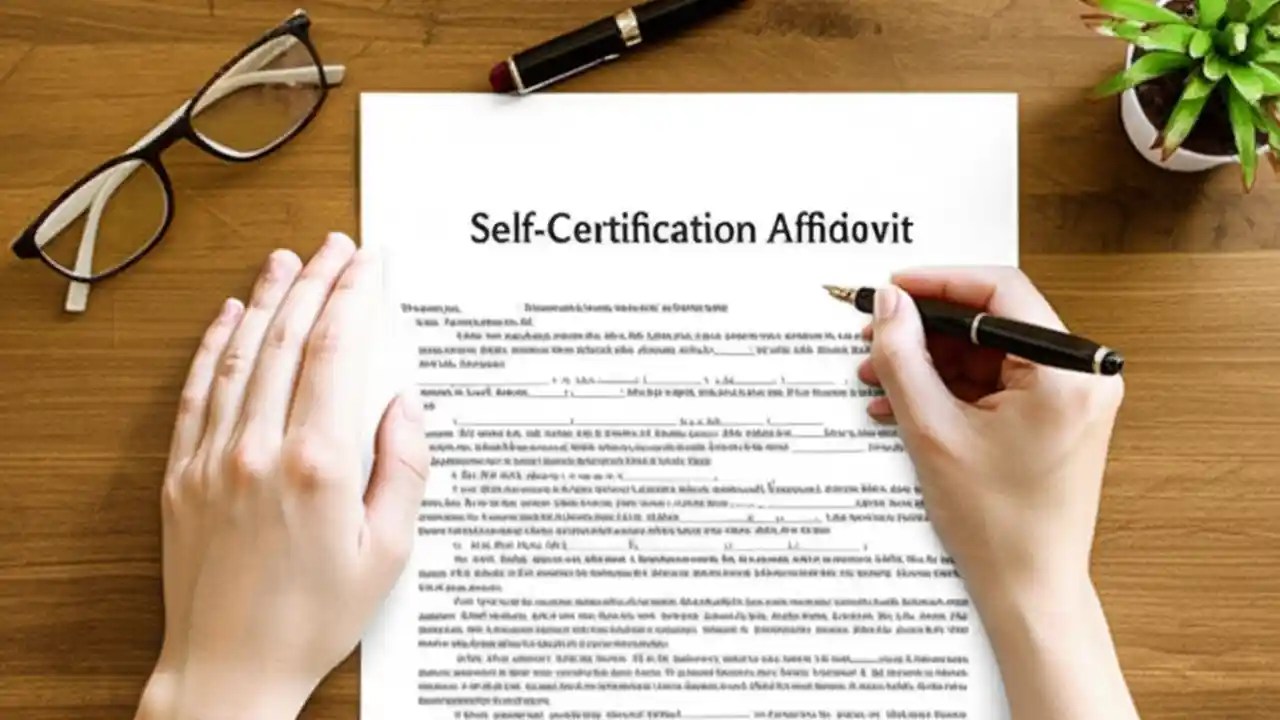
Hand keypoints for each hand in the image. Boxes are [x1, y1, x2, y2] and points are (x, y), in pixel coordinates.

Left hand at [136, 234, 428, 719]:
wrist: (231, 668)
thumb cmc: (313, 618)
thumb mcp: (389, 552)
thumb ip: (404, 470)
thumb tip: (404, 408)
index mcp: (318, 464)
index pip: (336, 352)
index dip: (353, 296)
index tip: (366, 264)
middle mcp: (260, 450)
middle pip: (289, 339)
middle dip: (315, 282)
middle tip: (334, 247)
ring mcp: (214, 458)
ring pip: (241, 354)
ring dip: (265, 300)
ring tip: (285, 262)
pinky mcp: (183, 475)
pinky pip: (197, 392)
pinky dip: (214, 346)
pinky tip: (230, 318)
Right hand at [859, 267, 1136, 719]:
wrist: (1029, 586)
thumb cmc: (996, 525)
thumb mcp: (932, 432)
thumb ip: (904, 359)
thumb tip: (890, 305)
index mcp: (1065, 373)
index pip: (1000, 292)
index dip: (939, 283)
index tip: (895, 289)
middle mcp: (1081, 376)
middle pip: (993, 321)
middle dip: (928, 330)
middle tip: (877, 336)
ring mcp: (1072, 396)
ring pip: (990, 351)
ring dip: (933, 362)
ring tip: (880, 377)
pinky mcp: (1057, 415)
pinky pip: (997, 381)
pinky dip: (952, 387)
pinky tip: (906, 402)